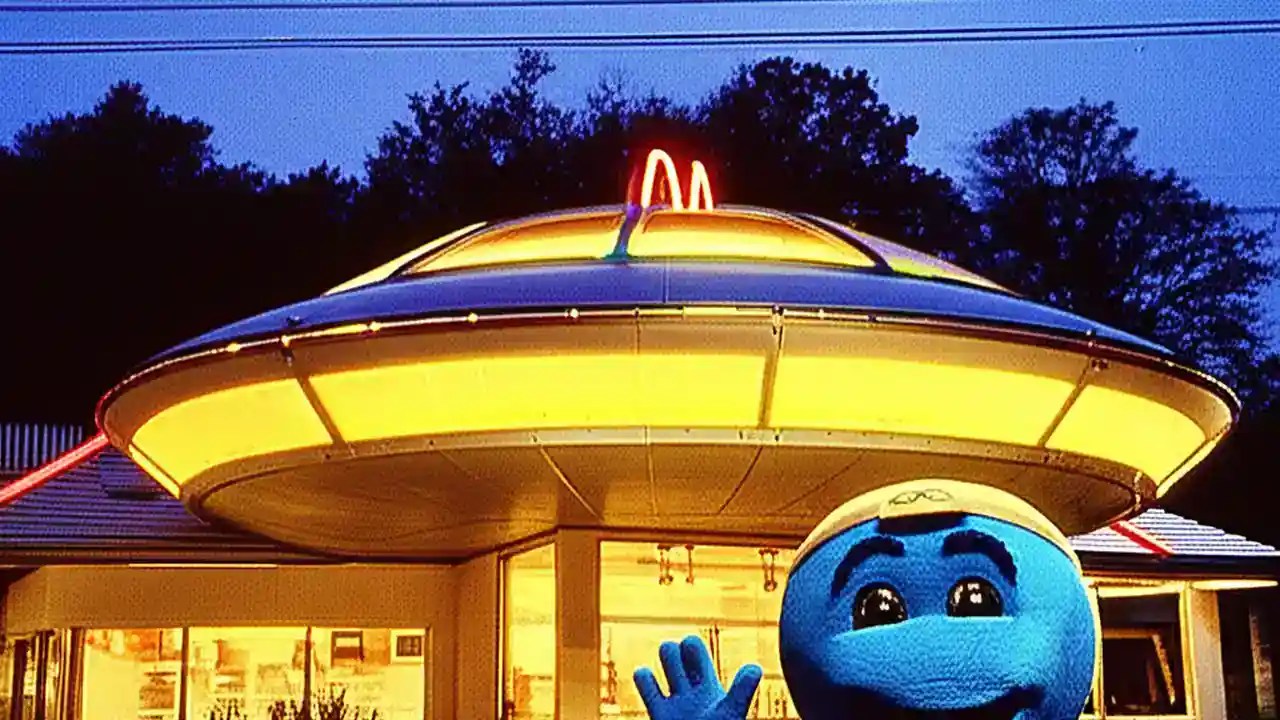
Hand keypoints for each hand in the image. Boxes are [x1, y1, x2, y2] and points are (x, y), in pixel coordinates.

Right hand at [633, 635, 762, 719]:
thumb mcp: (732, 712)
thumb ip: (743, 690)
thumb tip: (755, 666)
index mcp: (710, 686)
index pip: (694, 648)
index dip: (689, 646)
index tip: (693, 662)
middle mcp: (692, 690)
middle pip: (676, 650)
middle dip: (673, 651)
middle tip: (681, 674)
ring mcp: (675, 702)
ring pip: (663, 662)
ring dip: (662, 663)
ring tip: (672, 682)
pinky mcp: (660, 716)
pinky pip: (645, 683)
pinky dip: (643, 677)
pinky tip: (649, 683)